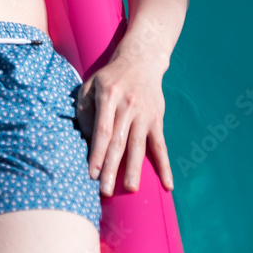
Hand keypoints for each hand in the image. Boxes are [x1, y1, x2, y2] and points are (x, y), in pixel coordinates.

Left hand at [75, 54, 173, 196]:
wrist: (141, 61)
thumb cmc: (111, 77)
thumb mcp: (91, 84)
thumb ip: (84, 109)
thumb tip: (85, 139)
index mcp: (109, 96)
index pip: (102, 129)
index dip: (97, 153)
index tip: (91, 173)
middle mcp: (127, 105)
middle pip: (119, 141)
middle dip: (111, 168)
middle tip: (105, 191)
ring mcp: (144, 114)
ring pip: (139, 145)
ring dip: (134, 169)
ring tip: (130, 189)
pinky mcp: (157, 120)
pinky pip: (161, 145)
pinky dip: (165, 166)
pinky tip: (168, 184)